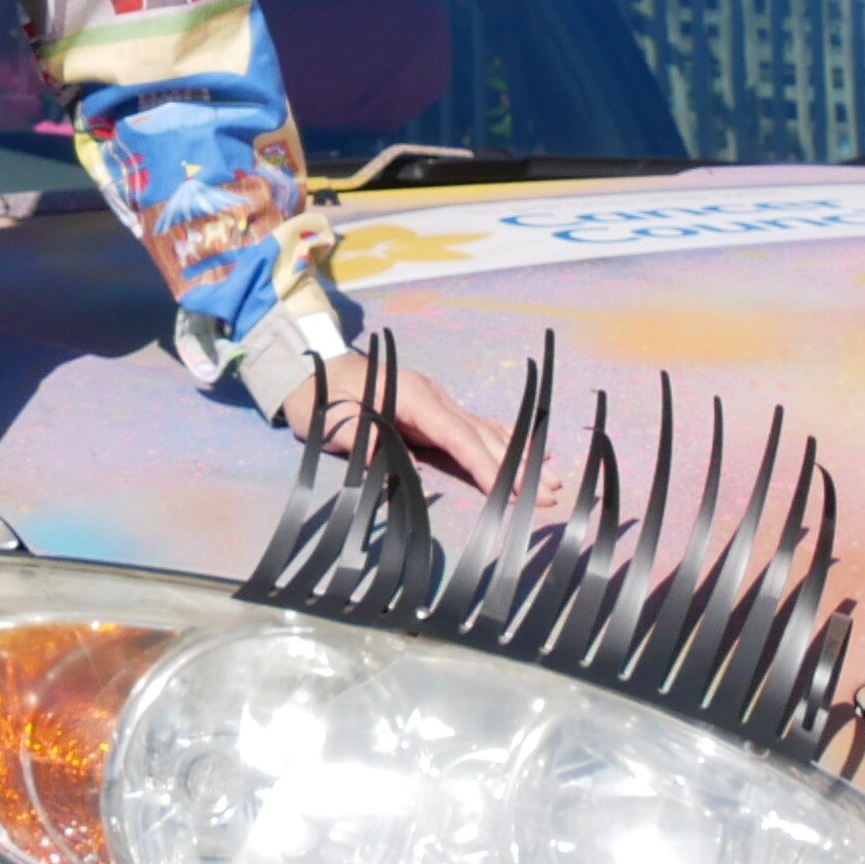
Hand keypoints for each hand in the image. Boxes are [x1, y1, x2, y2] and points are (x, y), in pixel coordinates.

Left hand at [280, 357, 533, 497]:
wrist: (312, 371)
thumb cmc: (321, 397)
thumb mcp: (332, 420)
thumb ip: (366, 439)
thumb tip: (403, 465)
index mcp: (412, 397)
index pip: (457, 435)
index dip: (485, 463)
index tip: (510, 488)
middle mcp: (433, 397)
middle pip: (481, 434)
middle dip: (516, 464)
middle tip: (550, 492)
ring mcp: (436, 402)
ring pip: (486, 430)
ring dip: (519, 455)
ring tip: (552, 479)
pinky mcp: (433, 412)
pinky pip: (476, 427)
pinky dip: (505, 441)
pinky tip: (531, 452)